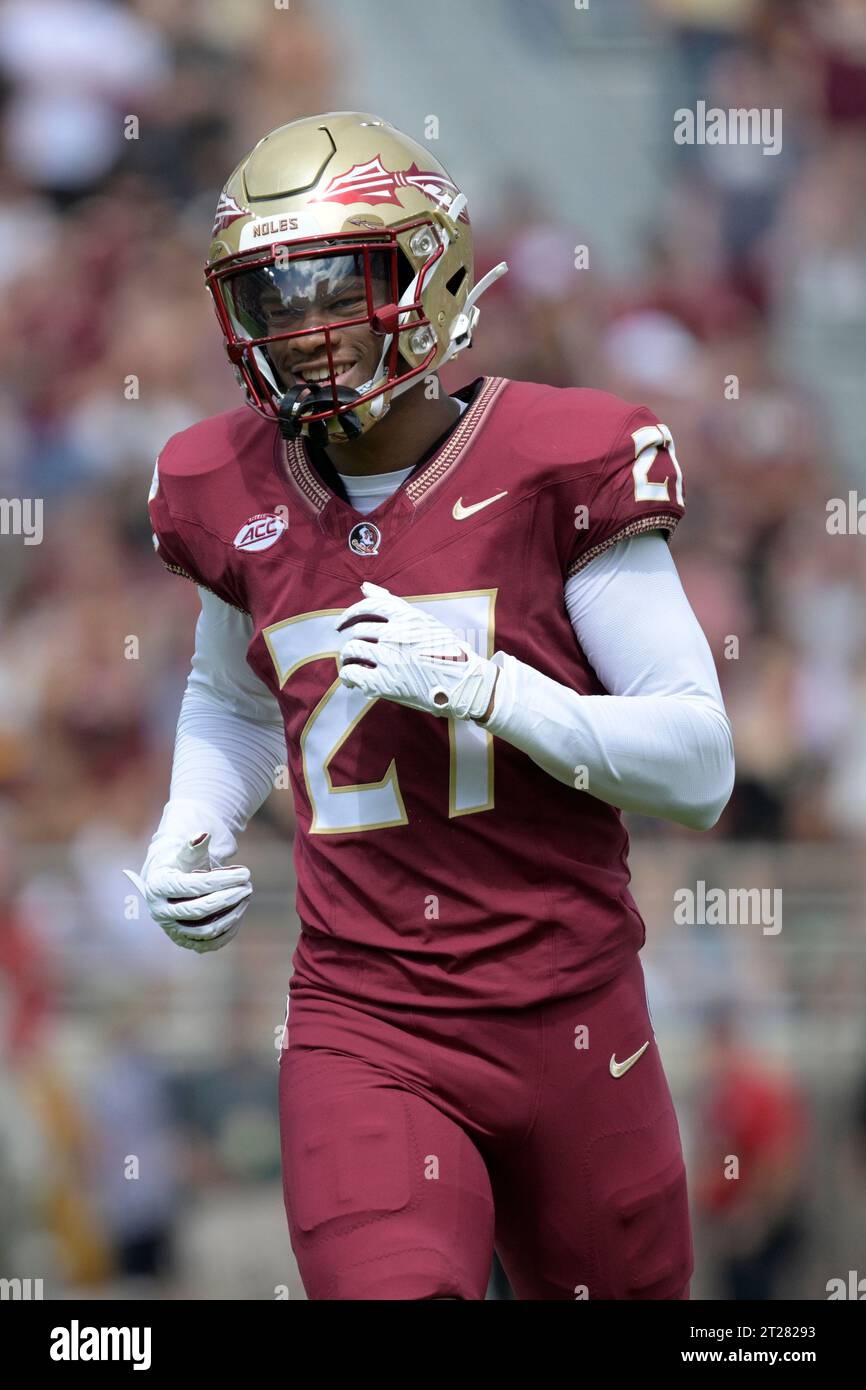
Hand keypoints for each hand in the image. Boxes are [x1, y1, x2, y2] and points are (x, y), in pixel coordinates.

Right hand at [123, 830, 251, 952]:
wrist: (170, 882)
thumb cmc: (181, 863)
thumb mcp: (185, 852)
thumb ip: (193, 845)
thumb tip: (203, 836)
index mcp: (157, 887)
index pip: (192, 886)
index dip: (222, 880)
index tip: (245, 873)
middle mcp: (159, 912)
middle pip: (198, 910)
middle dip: (228, 898)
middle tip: (248, 886)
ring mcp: (171, 930)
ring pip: (205, 930)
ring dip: (231, 916)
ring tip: (246, 897)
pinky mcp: (184, 941)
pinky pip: (209, 944)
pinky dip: (227, 932)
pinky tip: (240, 913)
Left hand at [336, 581, 498, 720]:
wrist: (465, 683)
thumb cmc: (448, 652)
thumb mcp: (425, 621)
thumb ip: (394, 604)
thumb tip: (365, 587)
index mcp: (406, 618)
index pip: (367, 606)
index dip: (349, 614)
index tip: (342, 624)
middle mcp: (395, 635)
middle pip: (357, 631)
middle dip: (350, 641)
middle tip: (352, 652)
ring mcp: (389, 658)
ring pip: (351, 650)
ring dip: (347, 659)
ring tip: (352, 666)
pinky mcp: (386, 683)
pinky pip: (354, 674)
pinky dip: (349, 677)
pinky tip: (354, 681)